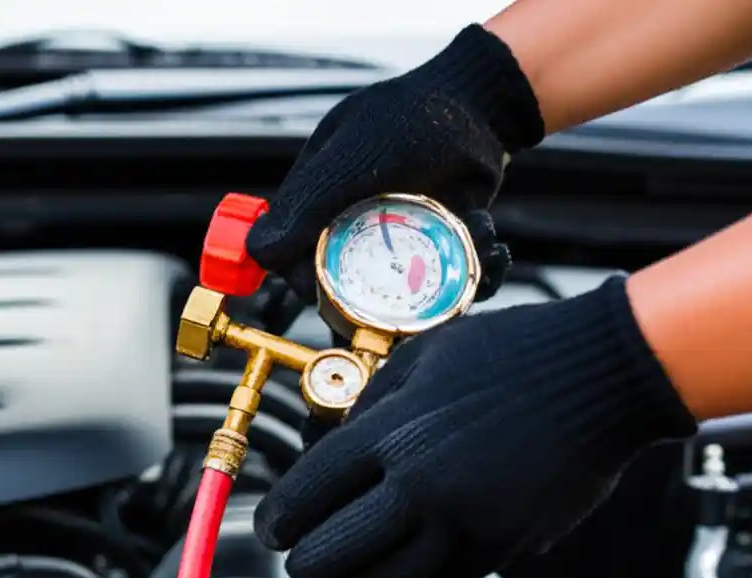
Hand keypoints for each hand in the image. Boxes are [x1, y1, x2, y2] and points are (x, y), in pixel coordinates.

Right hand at [246, 24, 542, 302]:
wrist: (480, 101)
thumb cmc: (408, 118)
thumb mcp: (350, 161)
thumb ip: (306, 206)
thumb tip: (258, 253)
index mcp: (322, 200)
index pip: (299, 256)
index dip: (309, 285)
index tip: (330, 300)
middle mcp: (359, 222)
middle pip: (358, 287)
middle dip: (389, 301)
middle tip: (415, 301)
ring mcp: (404, 233)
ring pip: (413, 290)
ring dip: (448, 284)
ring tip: (475, 252)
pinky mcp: (446, 239)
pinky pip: (457, 275)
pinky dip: (480, 270)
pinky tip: (493, 249)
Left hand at [253, 278, 695, 577]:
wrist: (605, 375)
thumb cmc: (514, 353)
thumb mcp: (423, 357)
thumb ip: (374, 405)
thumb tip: (338, 445)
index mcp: (397, 433)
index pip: (313, 490)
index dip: (281, 516)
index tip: (271, 527)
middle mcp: (428, 485)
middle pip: (341, 550)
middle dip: (308, 563)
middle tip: (297, 563)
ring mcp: (472, 521)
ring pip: (394, 575)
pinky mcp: (511, 543)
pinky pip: (451, 569)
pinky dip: (426, 566)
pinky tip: (413, 552)